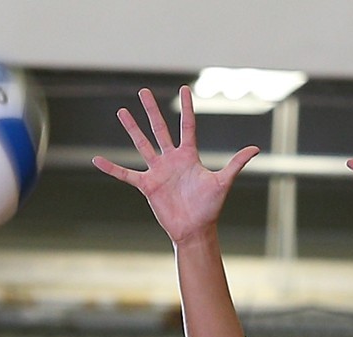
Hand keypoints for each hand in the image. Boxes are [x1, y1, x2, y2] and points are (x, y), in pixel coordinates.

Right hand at [92, 85, 258, 245]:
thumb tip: (255, 148)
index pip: (187, 126)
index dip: (186, 107)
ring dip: (132, 129)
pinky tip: (97, 160)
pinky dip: (112, 168)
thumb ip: (236, 163)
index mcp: (189, 156)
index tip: (184, 89)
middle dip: (152, 110)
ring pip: (142, 145)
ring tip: (122, 112)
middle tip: (143, 92)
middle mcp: (172, 160)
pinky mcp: (147, 186)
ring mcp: (158, 172)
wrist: (194, 230)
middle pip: (160, 129)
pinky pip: (126, 174)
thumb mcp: (223, 182)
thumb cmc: (210, 208)